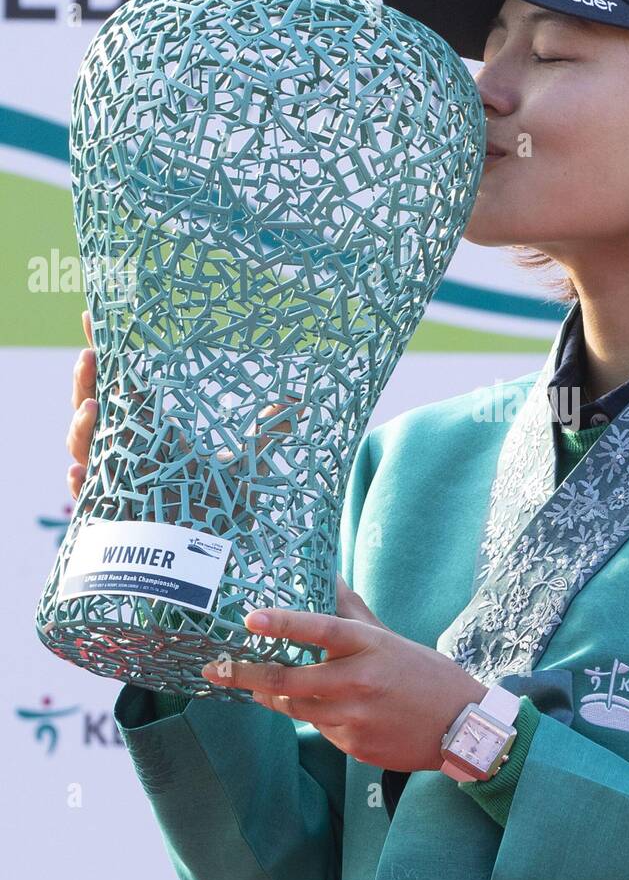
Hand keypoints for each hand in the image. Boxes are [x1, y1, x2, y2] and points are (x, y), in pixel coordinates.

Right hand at [65, 309, 303, 524]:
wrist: (209, 563)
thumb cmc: (219, 509)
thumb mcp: (245, 465)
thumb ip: (265, 433)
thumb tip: (300, 402)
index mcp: (148, 432)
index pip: (117, 384)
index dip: (102, 353)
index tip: (90, 315)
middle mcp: (124, 453)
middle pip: (92, 411)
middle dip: (85, 383)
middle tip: (88, 358)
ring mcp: (113, 481)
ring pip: (84, 448)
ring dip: (81, 426)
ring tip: (92, 407)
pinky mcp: (110, 514)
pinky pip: (86, 497)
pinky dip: (79, 483)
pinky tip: (79, 473)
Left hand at [201, 575, 486, 769]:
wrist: (461, 726)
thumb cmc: (423, 674)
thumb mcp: (389, 637)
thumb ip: (351, 610)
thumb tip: (326, 574)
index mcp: (369, 646)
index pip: (320, 629)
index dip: (283, 624)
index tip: (250, 618)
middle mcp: (359, 681)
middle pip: (288, 680)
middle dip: (246, 674)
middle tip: (217, 668)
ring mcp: (354, 718)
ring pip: (294, 708)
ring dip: (269, 696)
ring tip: (252, 686)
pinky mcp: (354, 747)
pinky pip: (318, 730)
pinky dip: (310, 717)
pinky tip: (319, 709)